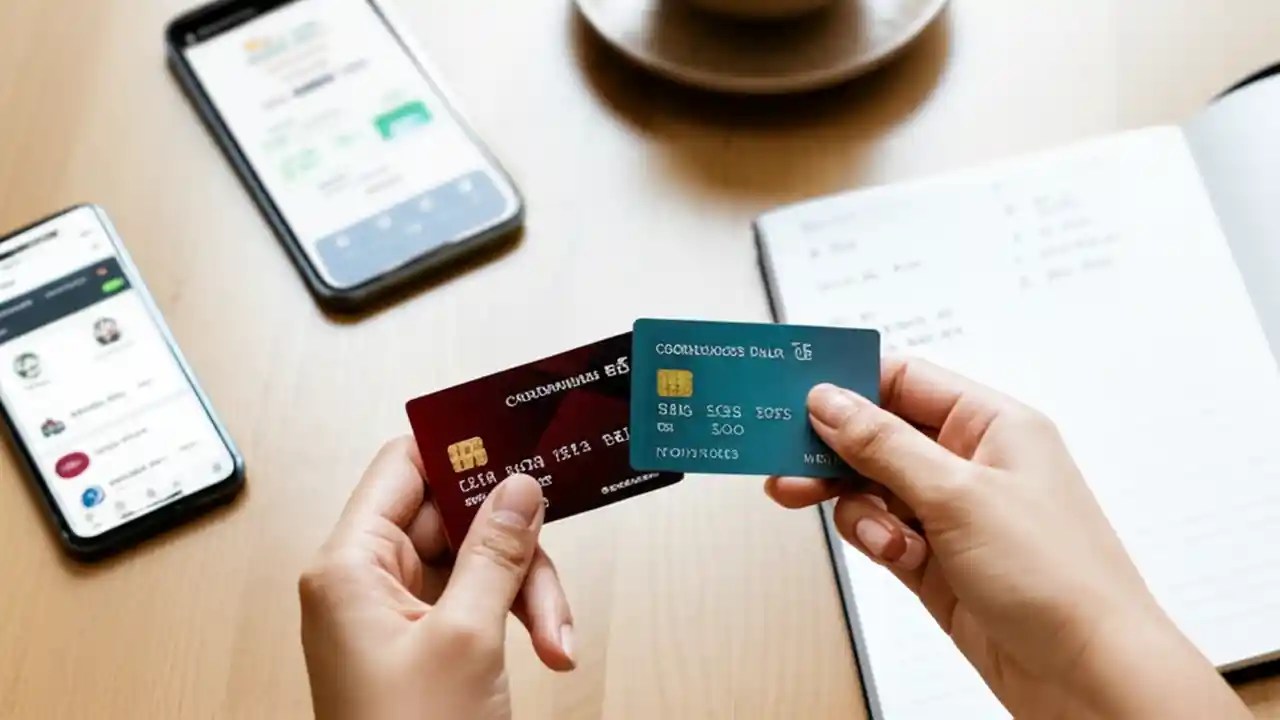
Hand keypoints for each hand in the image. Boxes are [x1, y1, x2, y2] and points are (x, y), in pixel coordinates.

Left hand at [300, 438, 574, 719]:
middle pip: (453, 517)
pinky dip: (516, 619)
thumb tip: (518, 487)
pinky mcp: (422, 643)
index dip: (457, 446)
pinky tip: (550, 649)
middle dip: (514, 544)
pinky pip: (477, 602)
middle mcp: (365, 582)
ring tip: (556, 636)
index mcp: (349, 566)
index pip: (402, 468)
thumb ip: (495, 552)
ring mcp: (394, 615)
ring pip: (476, 562)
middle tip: (550, 560)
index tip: (514, 439)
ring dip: (526, 592)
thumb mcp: (467, 637)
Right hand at [766, 358, 1248, 719]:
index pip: (905, 380)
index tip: (796, 393)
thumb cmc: (1059, 577)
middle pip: (879, 435)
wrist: (1087, 675)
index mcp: (993, 425)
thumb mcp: (958, 495)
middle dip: (834, 451)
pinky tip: (896, 556)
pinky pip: (881, 532)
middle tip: (789, 465)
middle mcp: (972, 463)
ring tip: (869, 531)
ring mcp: (953, 513)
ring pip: (872, 487)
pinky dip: (876, 541)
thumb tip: (830, 401)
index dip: (849, 383)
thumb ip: (884, 444)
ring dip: (858, 507)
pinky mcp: (936, 559)